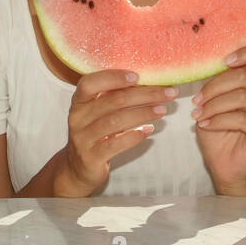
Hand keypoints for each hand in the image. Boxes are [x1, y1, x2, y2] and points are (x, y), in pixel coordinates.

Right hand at [54, 70, 176, 196]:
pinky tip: (149, 130)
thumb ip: (114, 96)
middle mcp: (77, 118)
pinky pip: (115, 144)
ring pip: (116, 121)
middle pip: (113, 101)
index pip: (90, 83)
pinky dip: (135, 136)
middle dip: (144, 95)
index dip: (113, 78)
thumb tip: (149, 81)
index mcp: (79, 101)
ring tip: (162, 110)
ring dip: (143, 113)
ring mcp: (82, 139)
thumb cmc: (95, 132)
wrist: (79, 168)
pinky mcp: (91, 157)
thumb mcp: (99, 112)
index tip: (138, 76)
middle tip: (168, 93)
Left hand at [195, 44, 245, 194]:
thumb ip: (218, 83)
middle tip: (197, 101)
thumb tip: (208, 63)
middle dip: (215, 87)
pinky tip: (205, 125)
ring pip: (241, 97)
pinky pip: (242, 118)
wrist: (225, 167)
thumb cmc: (219, 133)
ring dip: (214, 105)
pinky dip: (218, 120)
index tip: (225, 61)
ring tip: (199, 115)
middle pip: (244, 77)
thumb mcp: (213, 103)